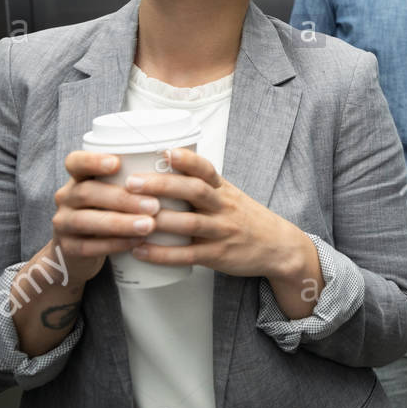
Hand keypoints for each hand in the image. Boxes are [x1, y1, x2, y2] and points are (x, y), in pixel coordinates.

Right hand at [51, 151, 165, 286]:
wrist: (84, 250)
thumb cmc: (111, 210)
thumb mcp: (117, 191)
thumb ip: (135, 179)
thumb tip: (182, 163)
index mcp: (79, 177)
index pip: (75, 162)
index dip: (93, 161)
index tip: (117, 163)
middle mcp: (66, 197)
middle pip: (87, 192)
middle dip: (123, 198)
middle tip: (155, 205)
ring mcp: (63, 223)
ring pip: (86, 220)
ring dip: (120, 223)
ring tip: (149, 225)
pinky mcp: (68, 247)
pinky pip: (89, 246)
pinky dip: (115, 244)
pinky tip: (136, 242)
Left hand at [121, 148, 317, 288]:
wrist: (278, 246)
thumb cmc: (246, 219)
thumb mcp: (230, 196)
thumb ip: (202, 186)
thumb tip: (159, 171)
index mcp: (224, 190)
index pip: (207, 169)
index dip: (187, 160)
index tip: (166, 152)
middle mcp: (224, 208)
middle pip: (194, 191)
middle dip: (162, 186)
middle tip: (132, 183)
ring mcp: (222, 232)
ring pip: (190, 223)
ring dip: (159, 220)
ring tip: (128, 218)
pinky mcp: (218, 256)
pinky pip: (188, 255)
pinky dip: (162, 254)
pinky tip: (140, 251)